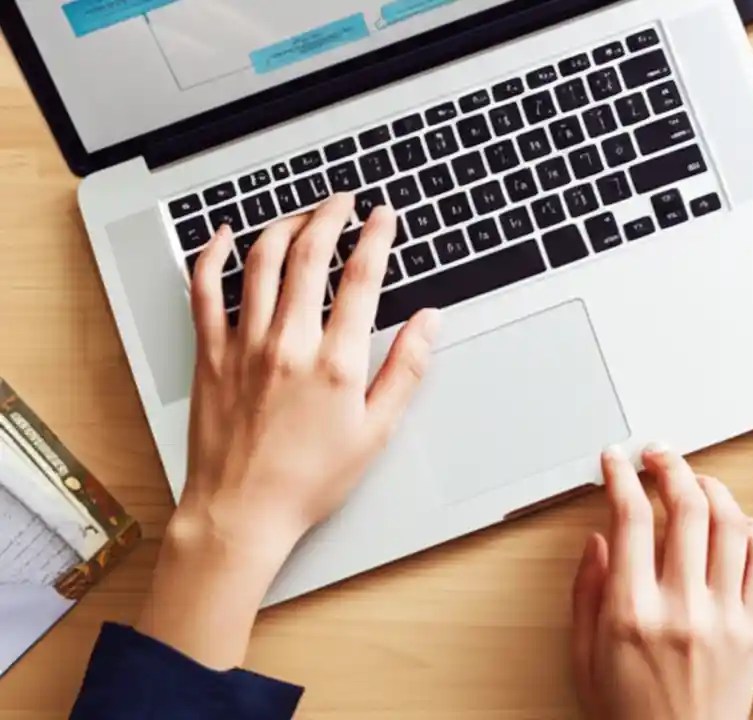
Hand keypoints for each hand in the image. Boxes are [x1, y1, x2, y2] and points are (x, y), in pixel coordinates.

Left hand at [138, 194, 439, 668]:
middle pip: (310, 254)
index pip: (362, 278)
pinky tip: (221, 237)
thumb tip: (429, 323)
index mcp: (335, 361)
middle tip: (343, 201)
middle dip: (330, 215)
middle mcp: (288, 342)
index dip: (376, 237)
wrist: (241, 512)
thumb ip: (406, 370)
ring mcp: (244, 344)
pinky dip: (210, 255)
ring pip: (260, 261)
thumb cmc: (309, 480)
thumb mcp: (376, 431)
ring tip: (301, 215)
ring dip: (283, 226)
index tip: (384, 216)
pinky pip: (204, 290)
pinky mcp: (209, 354)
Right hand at [572, 445, 752, 719]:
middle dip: (669, 466)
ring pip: (729, 524)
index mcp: (632, 613)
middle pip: (685, 508)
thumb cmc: (629, 716)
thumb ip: (586, 593)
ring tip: (695, 479)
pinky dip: (750, 528)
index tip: (616, 461)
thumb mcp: (584, 658)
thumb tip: (600, 539)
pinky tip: (733, 520)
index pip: (630, 519)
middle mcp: (682, 607)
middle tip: (657, 456)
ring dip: (711, 487)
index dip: (621, 477)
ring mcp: (725, 616)